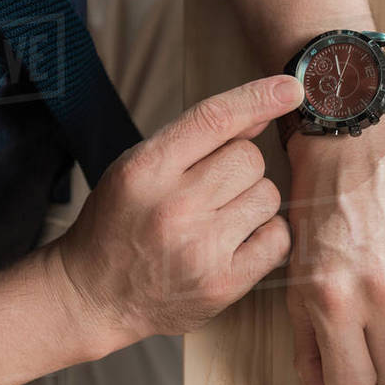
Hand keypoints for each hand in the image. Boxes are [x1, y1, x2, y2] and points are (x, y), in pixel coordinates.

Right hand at [52, 75, 304, 341]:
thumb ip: (196, 139)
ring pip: (268, 194)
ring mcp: (201, 249)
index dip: (257, 97)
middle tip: (208, 191)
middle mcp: (173, 208)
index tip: (291, 87)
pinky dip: (266, 236)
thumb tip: (261, 108)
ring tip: (216, 221)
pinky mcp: (224, 283)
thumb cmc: (119, 225)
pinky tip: (235, 243)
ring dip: (252, 202)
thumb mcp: (138, 170)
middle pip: (250, 158)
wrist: (93, 298)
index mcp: (144, 171)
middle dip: (239, 169)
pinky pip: (279, 236)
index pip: (214, 119)